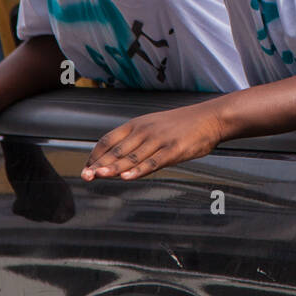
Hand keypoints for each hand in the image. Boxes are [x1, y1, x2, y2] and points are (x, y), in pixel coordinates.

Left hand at [82, 103, 225, 180]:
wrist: (210, 118)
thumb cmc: (182, 125)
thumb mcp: (154, 126)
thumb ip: (135, 140)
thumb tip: (116, 157)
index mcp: (137, 124)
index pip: (108, 140)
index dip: (95, 155)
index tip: (86, 168)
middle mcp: (144, 131)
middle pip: (116, 149)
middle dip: (99, 163)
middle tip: (85, 176)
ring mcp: (159, 140)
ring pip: (131, 157)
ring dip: (113, 167)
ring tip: (99, 176)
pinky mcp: (173, 150)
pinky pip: (153, 162)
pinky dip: (139, 170)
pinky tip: (127, 177)